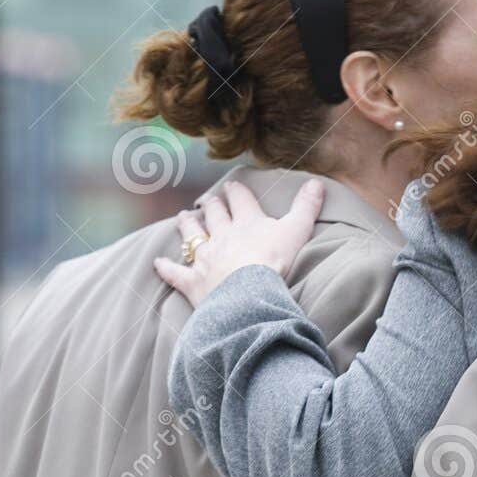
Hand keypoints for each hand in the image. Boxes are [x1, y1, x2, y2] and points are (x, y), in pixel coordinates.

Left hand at [154, 180, 323, 307]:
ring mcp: (205, 258)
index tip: (233, 186)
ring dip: (188, 226)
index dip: (237, 192)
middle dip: (212, 206)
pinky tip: (158, 262)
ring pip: (192, 236)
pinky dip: (166, 267)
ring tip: (184, 217)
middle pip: (214, 215)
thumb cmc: (275, 260)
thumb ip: (307, 207)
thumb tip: (317, 183)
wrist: (249, 293)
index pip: (240, 200)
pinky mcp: (193, 282)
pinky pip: (175, 273)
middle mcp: (222, 235)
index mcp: (247, 222)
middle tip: (209, 201)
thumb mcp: (297, 231)